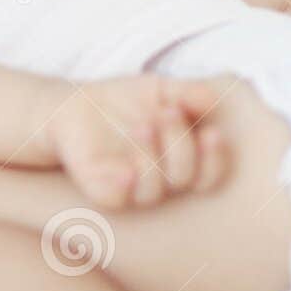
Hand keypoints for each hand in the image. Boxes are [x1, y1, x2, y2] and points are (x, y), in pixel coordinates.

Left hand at [44, 75, 232, 207]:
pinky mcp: (102, 191)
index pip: (210, 174)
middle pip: (184, 178)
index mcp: (181, 161)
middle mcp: (160, 180)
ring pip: (154, 191)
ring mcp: (131, 189)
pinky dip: (126, 186)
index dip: (215, 159)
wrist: (75, 104)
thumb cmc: (125, 101)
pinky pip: (119, 200)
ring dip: (153, 157)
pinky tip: (126, 169)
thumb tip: (211, 99)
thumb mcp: (161, 90)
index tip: (211, 132)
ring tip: (142, 125)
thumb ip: (188, 92)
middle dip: (181, 144)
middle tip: (167, 112)